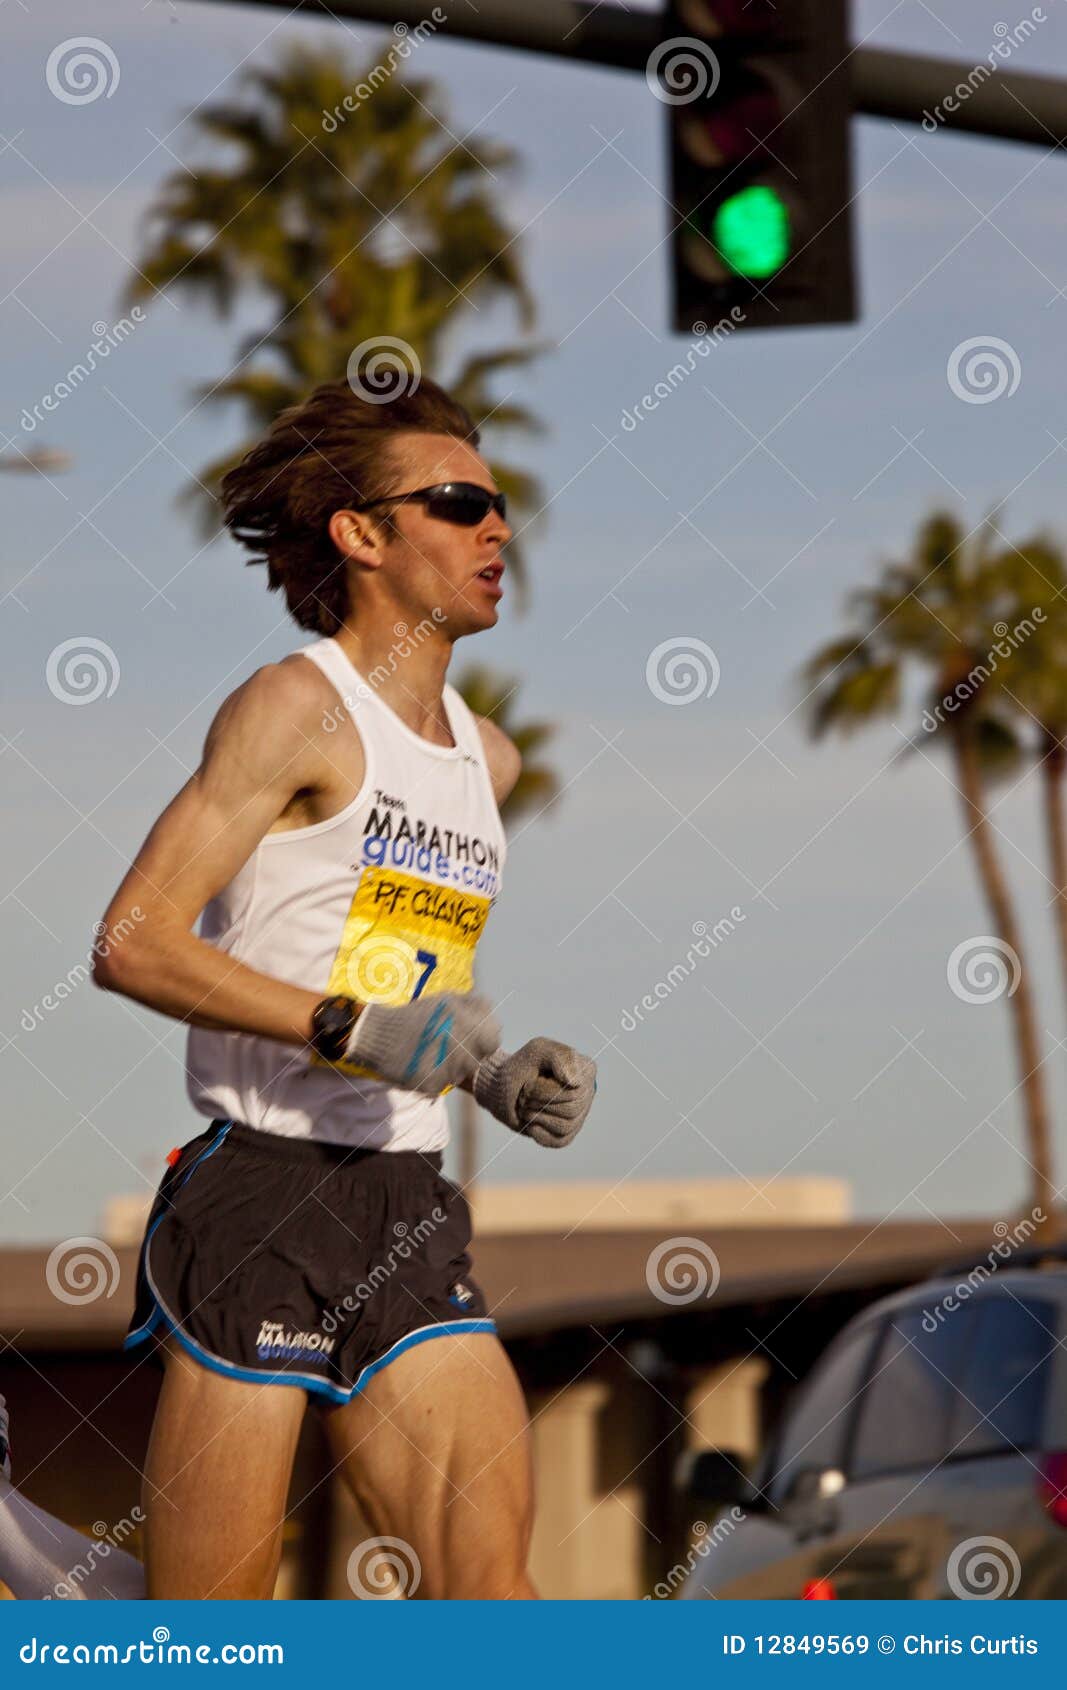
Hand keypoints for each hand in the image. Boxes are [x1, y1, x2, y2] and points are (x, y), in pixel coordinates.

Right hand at [343, 992, 499, 1095]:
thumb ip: (474, 1005)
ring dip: (450, 1066)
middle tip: (446, 1046)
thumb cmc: (417, 1014)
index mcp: (470, 1027)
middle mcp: (463, 1049)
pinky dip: (434, 1076)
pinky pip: (442, 1084)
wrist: (380, 1034)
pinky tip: (421, 1063)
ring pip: (460, 1074)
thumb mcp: (447, 1000)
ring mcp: (449, 1070)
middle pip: (477, 1060)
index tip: (472, 1037)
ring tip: (430, 1052)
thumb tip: (490, 1011)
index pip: (494, 1040)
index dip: (484, 1039)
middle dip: (466, 1054)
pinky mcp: (434, 1086)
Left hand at [473, 1037, 596, 1147]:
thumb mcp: (537, 1050)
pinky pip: (559, 1141)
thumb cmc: (521, 1065)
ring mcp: (578, 1115)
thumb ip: (560, 1057)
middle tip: (524, 1094)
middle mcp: (587, 1093)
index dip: (546, 1090)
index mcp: (586, 1070)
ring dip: (537, 1116)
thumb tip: (575, 1082)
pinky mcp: (566, 1134)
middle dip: (539, 1102)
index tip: (530, 1081)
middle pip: (571, 1109)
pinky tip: (530, 1122)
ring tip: (525, 1105)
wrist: (502, 1086)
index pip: (575, 1090)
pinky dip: (539, 1133)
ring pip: (565, 1126)